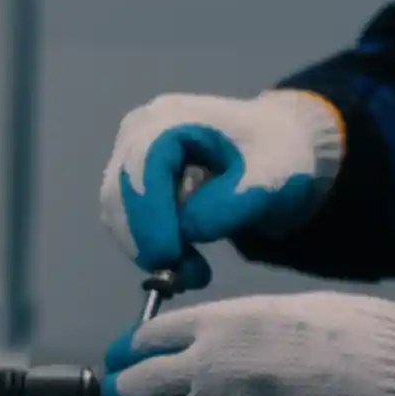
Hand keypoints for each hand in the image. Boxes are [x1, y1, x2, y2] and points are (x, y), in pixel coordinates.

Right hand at [99, 91, 343, 289]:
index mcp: (171, 118)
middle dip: (147, 241)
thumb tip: (188, 232)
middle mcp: (137, 132)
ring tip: (193, 270)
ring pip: (117, 214)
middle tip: (189, 276)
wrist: (276, 146)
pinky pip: (124, 222)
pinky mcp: (128, 181)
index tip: (170, 259)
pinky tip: (180, 256)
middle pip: (119, 194)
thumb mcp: (270, 178)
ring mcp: (128, 156)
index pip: (142, 167)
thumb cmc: (277, 154)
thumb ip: (229, 204)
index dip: (149, 216)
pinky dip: (147, 246)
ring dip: (148, 249)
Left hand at [99, 292, 394, 395]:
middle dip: (132, 394)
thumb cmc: (363, 337)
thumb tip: (213, 344)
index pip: (146, 338)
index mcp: (219, 322)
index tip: (126, 361)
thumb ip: (238, 327)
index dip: (131, 353)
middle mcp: (207, 366)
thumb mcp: (285, 310)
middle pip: (134, 386)